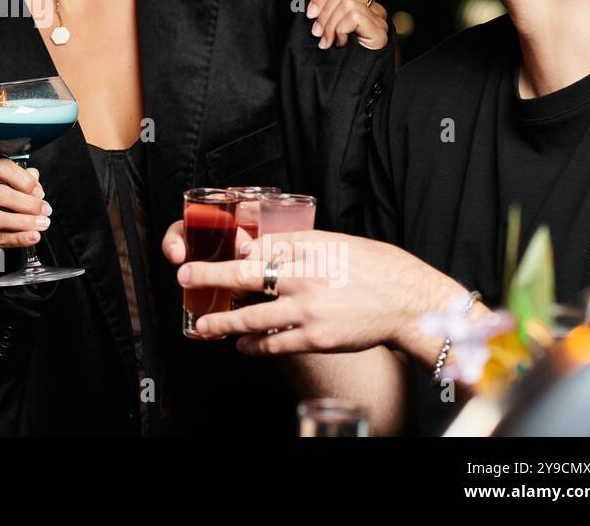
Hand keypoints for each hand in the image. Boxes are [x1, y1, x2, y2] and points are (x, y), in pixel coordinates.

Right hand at [0, 158, 50, 273]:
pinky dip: (17, 238)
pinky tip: (32, 236)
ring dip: (23, 221)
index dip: (22, 180)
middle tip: (44, 210)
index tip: (38, 192)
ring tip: (41, 224)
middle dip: (26, 203)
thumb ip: (21, 181)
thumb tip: (34, 177)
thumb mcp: (7, 189)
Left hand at [173, 230, 469, 359]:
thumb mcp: (332, 243)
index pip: (257, 247)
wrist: (406, 301)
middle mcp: (303, 277)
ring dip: (223, 323)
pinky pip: (275, 343)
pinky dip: (254, 345)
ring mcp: (307, 310)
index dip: (229, 252)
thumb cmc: (371, 267)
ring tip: (203, 327)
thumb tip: (256, 246)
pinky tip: (241, 346)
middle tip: (183, 277)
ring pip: (252, 317)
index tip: (206, 253)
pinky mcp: (316, 338)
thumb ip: (294, 244)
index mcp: (307, 249)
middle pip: (243, 276)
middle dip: (208, 277)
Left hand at [306, 0, 388, 48]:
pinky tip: (339, 43)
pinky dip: (340, 29)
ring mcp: (379, 17)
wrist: (340, 82)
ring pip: (348, 1)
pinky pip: (355, 15)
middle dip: (323, 8)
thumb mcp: (319, 14)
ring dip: (330, 23)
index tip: (310, 13)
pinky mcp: (380, 31)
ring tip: (326, 40)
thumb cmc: (329, 48)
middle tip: (317, 31)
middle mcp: (371, 4)